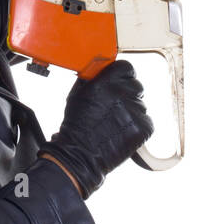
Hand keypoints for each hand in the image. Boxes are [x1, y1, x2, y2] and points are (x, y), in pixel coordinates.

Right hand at [37, 60, 153, 198]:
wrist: (81, 155)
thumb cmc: (76, 127)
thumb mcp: (77, 94)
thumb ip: (93, 78)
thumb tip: (103, 68)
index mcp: (104, 83)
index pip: (127, 68)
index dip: (123, 75)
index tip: (119, 81)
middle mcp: (121, 94)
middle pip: (136, 85)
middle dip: (127, 94)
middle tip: (115, 107)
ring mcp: (135, 111)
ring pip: (140, 104)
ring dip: (131, 111)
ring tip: (115, 123)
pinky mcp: (144, 127)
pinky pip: (146, 120)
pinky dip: (137, 126)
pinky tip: (122, 132)